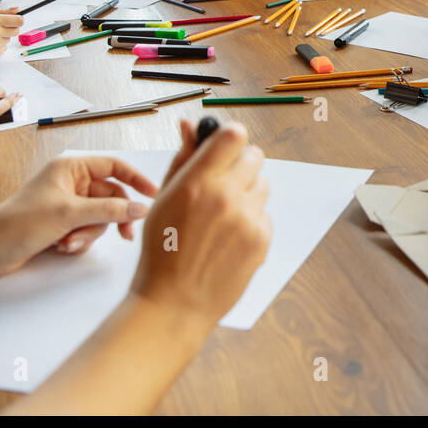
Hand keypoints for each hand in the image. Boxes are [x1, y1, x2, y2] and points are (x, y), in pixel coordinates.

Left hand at [0, 155, 159, 274]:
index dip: (136, 179)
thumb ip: (109, 211)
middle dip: (111, 218)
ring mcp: (66, 203)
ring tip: (70, 242)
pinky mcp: (61, 222)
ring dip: (90, 232)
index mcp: (71, 168)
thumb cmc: (21, 222)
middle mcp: (70, 182)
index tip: (154, 195)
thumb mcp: (70, 214)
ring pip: (99, 216)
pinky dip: (79, 239)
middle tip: (125, 236)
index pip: (114, 167)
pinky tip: (62, 246)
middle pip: (110, 196)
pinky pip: (86, 228)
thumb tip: (141, 209)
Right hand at [129, 119, 271, 326]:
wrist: (175, 302)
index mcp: (198, 182)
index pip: (233, 135)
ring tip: (221, 216)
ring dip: (247, 193)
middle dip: (240, 164)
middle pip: (254, 155)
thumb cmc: (162, 251)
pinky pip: (264, 214)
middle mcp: (227, 196)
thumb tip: (190, 124)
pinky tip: (228, 239)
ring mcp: (248, 219)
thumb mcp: (163, 199)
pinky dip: (251, 221)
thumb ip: (183, 158)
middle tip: (222, 184)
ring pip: (262, 185)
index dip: (229, 137)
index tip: (224, 145)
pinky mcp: (262, 239)